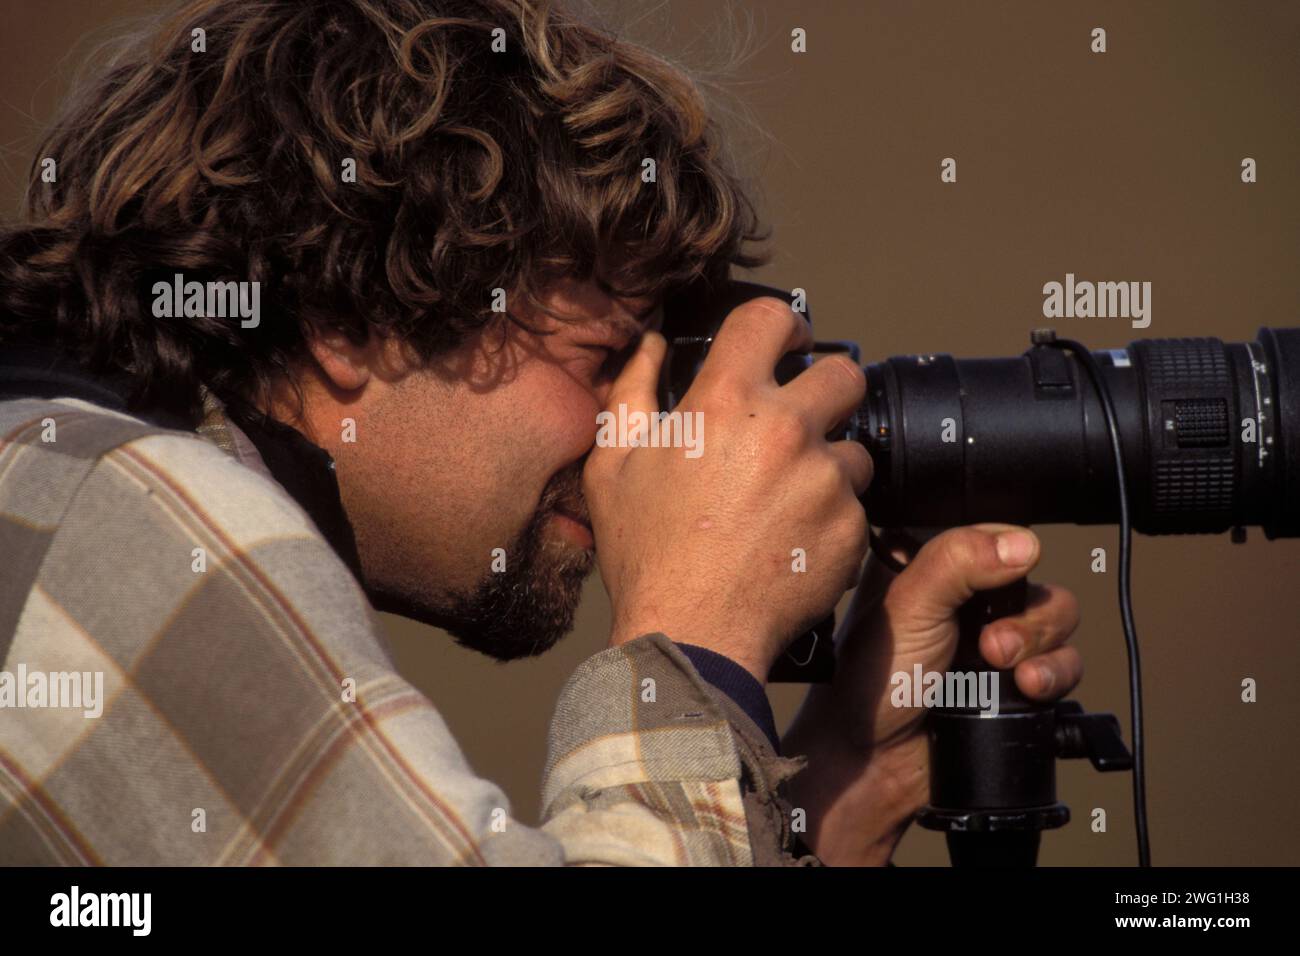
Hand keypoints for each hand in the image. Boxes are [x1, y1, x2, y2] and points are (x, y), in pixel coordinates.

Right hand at [584, 298, 870, 681]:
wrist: (692, 632)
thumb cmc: (647, 551)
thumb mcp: (614, 464)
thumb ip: (632, 392)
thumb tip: (649, 347)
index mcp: (726, 401)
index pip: (773, 318)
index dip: (785, 323)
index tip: (789, 342)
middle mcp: (785, 428)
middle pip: (843, 373)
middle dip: (827, 388)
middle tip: (802, 419)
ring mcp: (824, 478)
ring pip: (853, 448)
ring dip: (828, 464)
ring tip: (787, 500)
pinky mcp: (850, 526)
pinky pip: (854, 506)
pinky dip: (831, 519)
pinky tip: (793, 540)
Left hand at [782, 525, 1082, 864]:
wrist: (878, 760)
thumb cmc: (874, 682)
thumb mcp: (908, 605)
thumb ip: (957, 561)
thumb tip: (1022, 542)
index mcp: (939, 568)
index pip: (998, 538)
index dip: (1008, 555)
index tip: (999, 577)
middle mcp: (973, 602)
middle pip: (1036, 579)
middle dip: (1028, 614)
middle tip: (990, 645)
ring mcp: (999, 643)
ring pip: (1059, 621)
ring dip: (1044, 645)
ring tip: (1007, 671)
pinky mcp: (1020, 684)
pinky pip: (1066, 665)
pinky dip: (1056, 674)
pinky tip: (1028, 689)